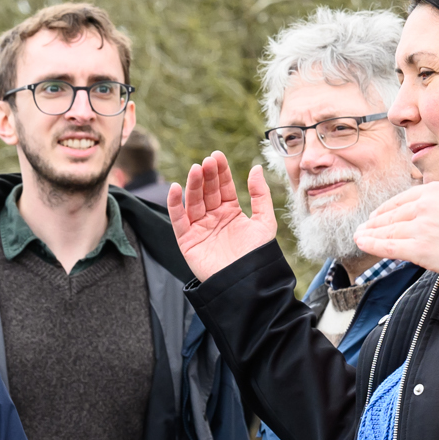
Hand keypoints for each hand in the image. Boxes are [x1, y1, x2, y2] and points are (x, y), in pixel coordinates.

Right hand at [169, 151, 278, 281]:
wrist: (245, 283)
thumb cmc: (257, 256)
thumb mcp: (265, 222)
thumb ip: (260, 195)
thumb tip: (256, 168)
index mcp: (231, 213)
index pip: (223, 187)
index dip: (221, 172)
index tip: (217, 156)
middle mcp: (214, 218)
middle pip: (207, 191)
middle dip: (207, 176)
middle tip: (207, 161)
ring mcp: (199, 228)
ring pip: (192, 201)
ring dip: (193, 185)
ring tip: (196, 169)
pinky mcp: (187, 240)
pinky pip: (178, 220)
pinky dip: (173, 204)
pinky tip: (175, 188)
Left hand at [354, 135, 438, 280]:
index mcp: (436, 190)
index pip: (404, 199)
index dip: (389, 208)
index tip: (379, 213)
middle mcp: (425, 206)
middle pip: (393, 215)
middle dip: (377, 222)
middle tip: (365, 227)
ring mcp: (421, 228)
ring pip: (388, 230)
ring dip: (371, 234)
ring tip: (360, 236)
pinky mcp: (420, 249)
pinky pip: (389, 246)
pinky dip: (373, 245)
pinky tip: (362, 243)